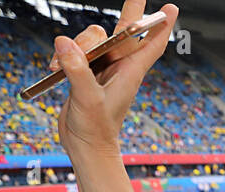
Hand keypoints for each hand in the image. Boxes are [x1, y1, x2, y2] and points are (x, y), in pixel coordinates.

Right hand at [51, 1, 179, 157]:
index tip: (171, 8)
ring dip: (74, 46)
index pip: (150, 45)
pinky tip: (53, 69)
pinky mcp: (86, 70)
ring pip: (91, 38)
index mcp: (130, 72)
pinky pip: (74, 50)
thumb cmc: (95, 128)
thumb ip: (78, 71)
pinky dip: (62, 56)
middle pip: (124, 30)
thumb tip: (65, 43)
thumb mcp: (87, 99)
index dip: (160, 26)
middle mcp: (119, 66)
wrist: (85, 145)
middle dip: (130, 10)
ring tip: (59, 66)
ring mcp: (102, 67)